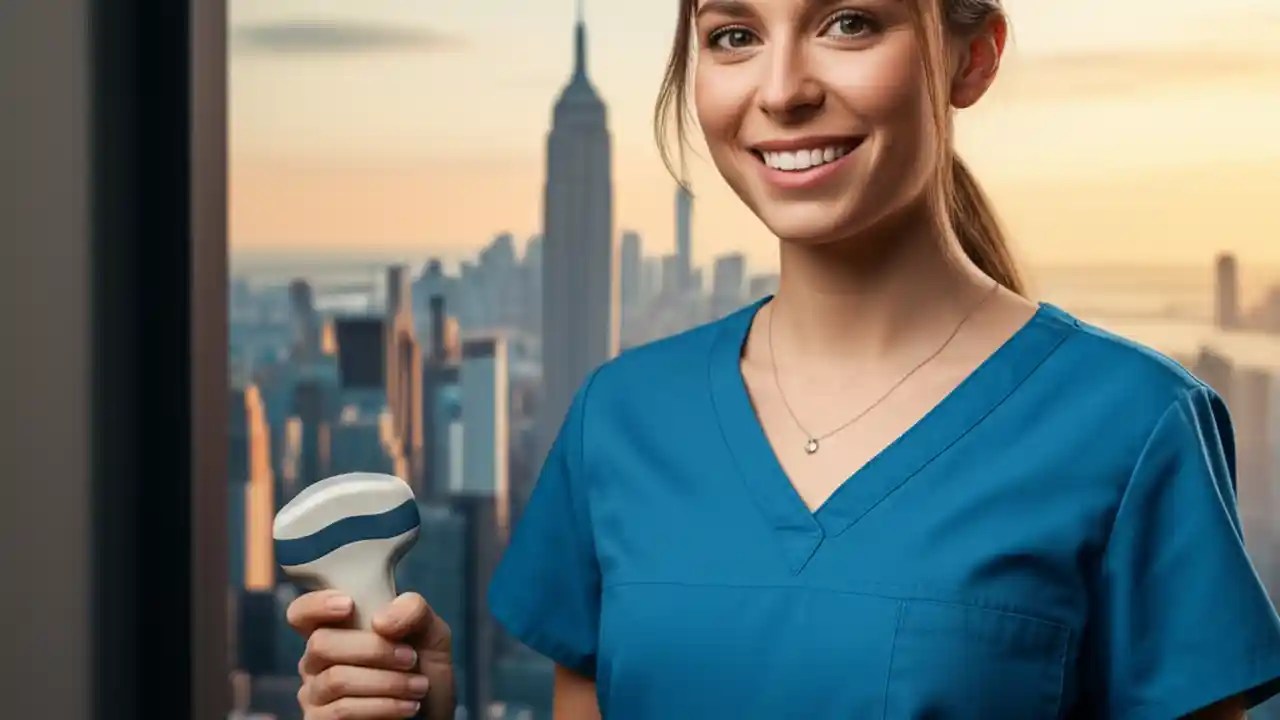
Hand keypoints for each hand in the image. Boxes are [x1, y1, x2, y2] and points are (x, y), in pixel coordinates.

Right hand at [287, 589, 455, 718]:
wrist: (432, 713)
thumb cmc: (423, 670)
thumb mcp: (430, 632)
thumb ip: (413, 611)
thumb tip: (380, 621)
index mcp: (336, 630)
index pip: (301, 613)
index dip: (316, 605)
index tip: (348, 605)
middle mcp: (316, 662)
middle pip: (322, 643)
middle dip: (374, 649)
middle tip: (411, 658)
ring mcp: (315, 694)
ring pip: (337, 679)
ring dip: (387, 682)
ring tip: (419, 687)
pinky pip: (341, 710)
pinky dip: (382, 706)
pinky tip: (406, 707)